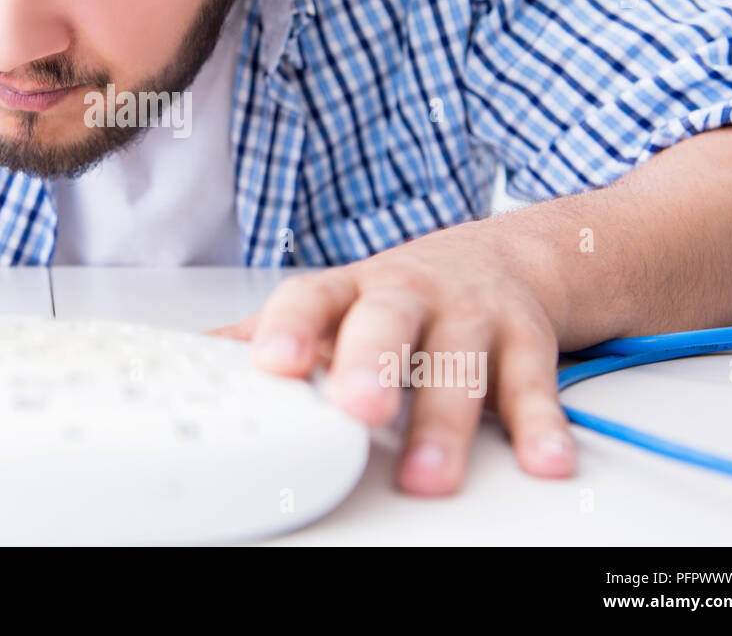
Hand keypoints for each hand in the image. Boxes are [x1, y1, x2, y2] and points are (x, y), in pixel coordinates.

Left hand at [210, 218, 574, 494]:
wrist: (501, 258)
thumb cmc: (396, 295)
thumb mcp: (332, 303)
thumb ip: (268, 332)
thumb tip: (188, 359)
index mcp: (349, 290)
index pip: (312, 298)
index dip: (290, 328)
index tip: (272, 363)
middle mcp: (409, 297)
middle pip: (388, 323)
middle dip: (372, 364)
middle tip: (356, 408)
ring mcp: (470, 317)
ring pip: (458, 364)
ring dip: (445, 422)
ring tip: (431, 474)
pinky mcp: (527, 344)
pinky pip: (534, 386)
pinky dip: (542, 426)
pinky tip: (542, 461)